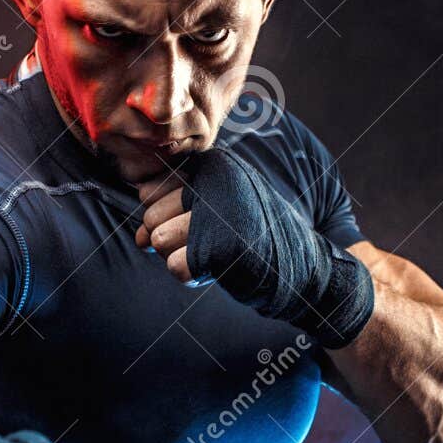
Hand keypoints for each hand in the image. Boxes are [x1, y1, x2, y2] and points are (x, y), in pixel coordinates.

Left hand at [134, 149, 374, 348]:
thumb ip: (172, 211)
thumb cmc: (253, 237)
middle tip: (205, 242)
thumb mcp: (217, 210)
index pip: (151, 188)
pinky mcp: (220, 247)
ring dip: (180, 257)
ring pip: (160, 241)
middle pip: (151, 216)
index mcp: (216, 166)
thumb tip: (137, 235)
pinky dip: (191, 276)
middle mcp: (216, 182)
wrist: (304, 268)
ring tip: (213, 253)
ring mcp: (219, 213)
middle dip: (169, 238)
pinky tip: (216, 268)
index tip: (190, 222)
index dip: (161, 213)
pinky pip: (174, 267)